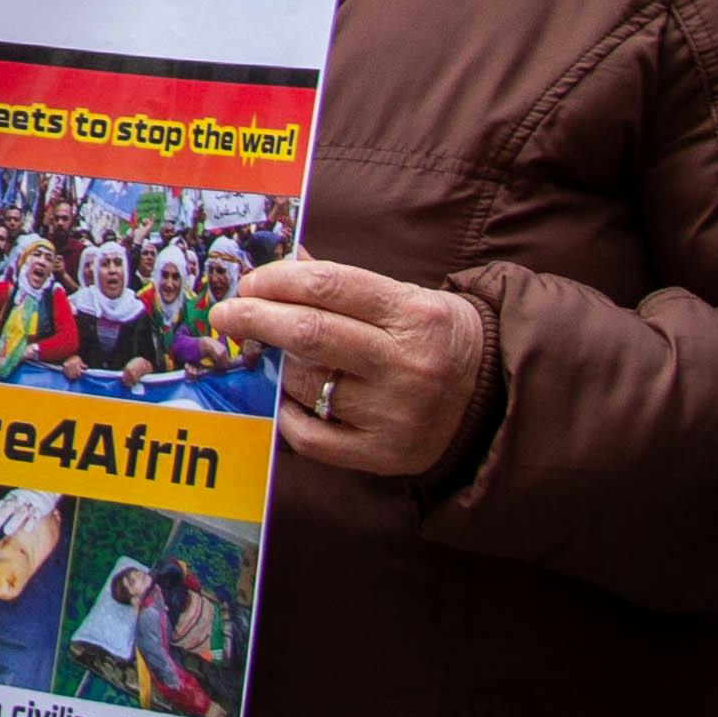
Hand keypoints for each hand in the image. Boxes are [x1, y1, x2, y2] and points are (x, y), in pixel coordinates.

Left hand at [219, 254, 490, 481]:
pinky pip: (311, 436)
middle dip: (256, 318)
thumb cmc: (432, 337)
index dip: (277, 279)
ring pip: (305, 383)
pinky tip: (288, 399)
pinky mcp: (385, 455)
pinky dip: (288, 415)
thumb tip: (282, 261)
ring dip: (277, 365)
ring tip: (277, 356)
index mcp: (414, 315)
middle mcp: (407, 366)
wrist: (492, 396)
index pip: (328, 286)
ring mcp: (396, 415)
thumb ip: (342, 284)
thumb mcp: (402, 297)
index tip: (247, 283)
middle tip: (225, 313)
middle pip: (310, 333)